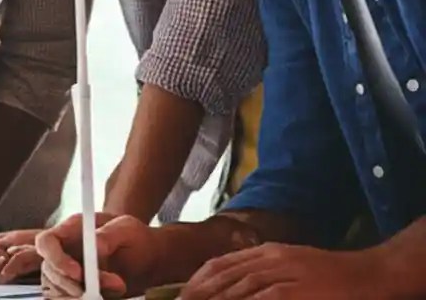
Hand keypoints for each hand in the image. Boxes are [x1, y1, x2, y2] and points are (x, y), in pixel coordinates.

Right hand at [36, 213, 157, 298]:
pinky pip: (66, 299)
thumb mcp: (127, 229)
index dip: (55, 258)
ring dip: (76, 297)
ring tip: (108, 294)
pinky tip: (102, 298)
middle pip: (49, 271)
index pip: (47, 242)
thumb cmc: (136, 238)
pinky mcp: (77, 290)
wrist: (147, 257)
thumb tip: (95, 246)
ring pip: (55, 290)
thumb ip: (109, 234)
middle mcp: (65, 252)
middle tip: (94, 293)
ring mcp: (69, 273)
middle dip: (69, 285)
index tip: (78, 273)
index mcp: (71, 231)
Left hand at [182, 243, 377, 299]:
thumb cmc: (328, 274)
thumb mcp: (289, 264)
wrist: (366, 274)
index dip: (197, 281)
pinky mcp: (296, 291)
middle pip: (223, 276)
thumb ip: (260, 271)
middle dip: (198, 293)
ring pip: (238, 287)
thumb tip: (231, 286)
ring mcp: (283, 274)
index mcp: (265, 252)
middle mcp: (269, 259)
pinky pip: (262, 298)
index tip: (181, 295)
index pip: (220, 264)